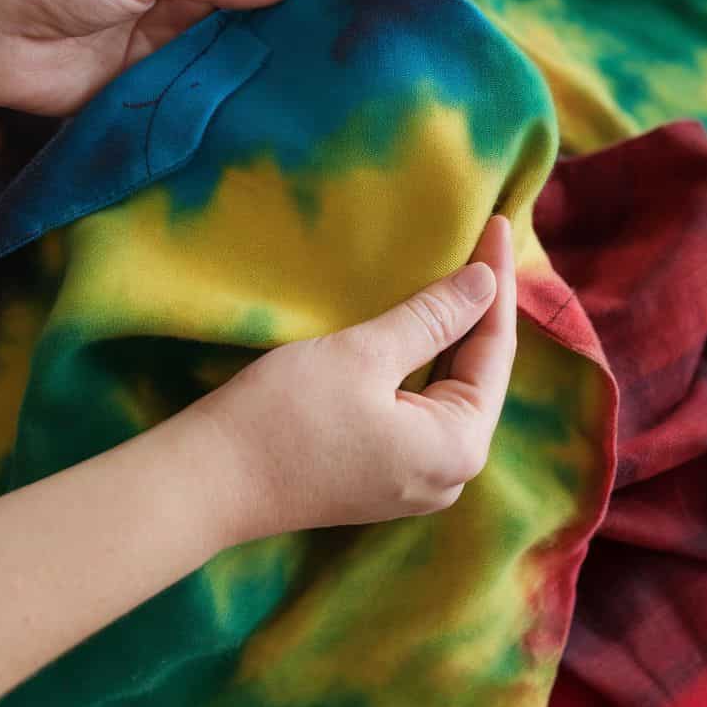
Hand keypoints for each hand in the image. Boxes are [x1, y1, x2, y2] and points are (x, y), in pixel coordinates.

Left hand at [0, 0, 294, 116]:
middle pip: (237, 1)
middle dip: (281, 11)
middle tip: (338, 28)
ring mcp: (160, 40)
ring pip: (223, 45)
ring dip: (259, 52)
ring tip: (317, 63)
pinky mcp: (148, 84)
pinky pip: (197, 85)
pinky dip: (228, 88)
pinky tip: (270, 94)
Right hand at [189, 216, 516, 542]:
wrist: (208, 482)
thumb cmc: (286, 414)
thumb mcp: (365, 354)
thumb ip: (432, 317)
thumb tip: (486, 281)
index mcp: (459, 445)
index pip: (494, 348)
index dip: (496, 282)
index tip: (498, 223)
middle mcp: (450, 472)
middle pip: (477, 372)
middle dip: (478, 307)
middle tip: (483, 240)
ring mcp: (415, 478)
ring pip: (448, 389)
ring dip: (451, 332)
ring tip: (461, 274)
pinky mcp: (381, 473)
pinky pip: (420, 407)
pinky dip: (423, 363)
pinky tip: (422, 327)